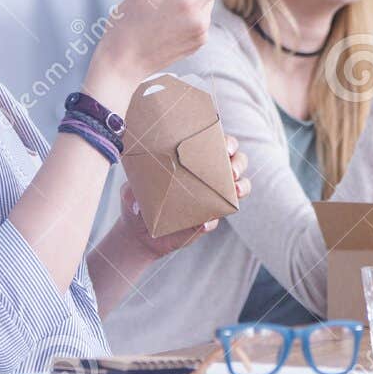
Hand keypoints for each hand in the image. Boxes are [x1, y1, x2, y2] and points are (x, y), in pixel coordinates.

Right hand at [85, 0, 227, 110]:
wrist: (122, 62)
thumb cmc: (128, 23)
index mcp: (189, 2)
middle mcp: (200, 20)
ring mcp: (201, 35)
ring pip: (203, 9)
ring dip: (189, 6)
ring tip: (161, 15)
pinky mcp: (197, 46)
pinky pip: (199, 24)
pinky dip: (187, 21)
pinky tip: (165, 27)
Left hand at [118, 136, 249, 258]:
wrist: (137, 232)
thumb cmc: (137, 200)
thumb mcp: (131, 190)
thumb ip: (134, 191)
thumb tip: (138, 203)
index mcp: (192, 159)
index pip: (216, 144)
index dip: (227, 142)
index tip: (226, 145)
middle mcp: (207, 176)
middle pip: (236, 161)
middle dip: (239, 162)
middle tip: (232, 170)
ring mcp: (211, 197)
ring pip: (239, 186)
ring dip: (241, 186)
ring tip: (235, 190)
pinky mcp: (207, 219)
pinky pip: (217, 218)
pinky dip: (212, 220)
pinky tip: (205, 222)